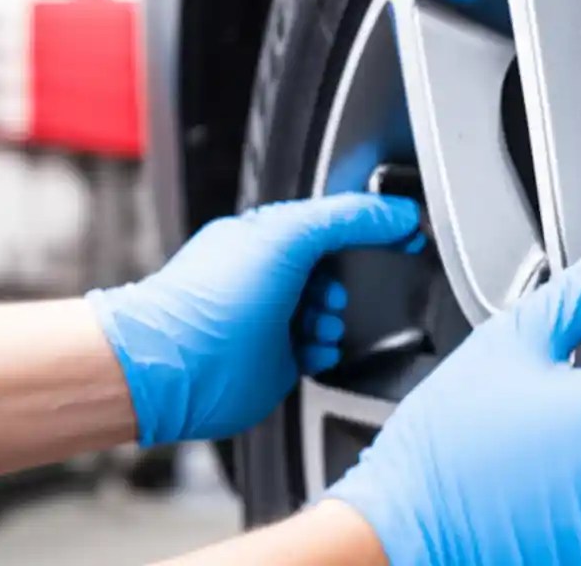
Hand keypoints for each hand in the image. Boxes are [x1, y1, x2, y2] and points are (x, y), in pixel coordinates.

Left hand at [88, 194, 420, 445]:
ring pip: (331, 313)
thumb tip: (392, 212)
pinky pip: (320, 351)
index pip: (330, 221)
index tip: (404, 230)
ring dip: (338, 318)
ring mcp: (271, 320)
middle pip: (335, 270)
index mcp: (266, 235)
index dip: (369, 225)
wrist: (177, 368)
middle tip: (342, 290)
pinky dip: (327, 350)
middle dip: (351, 281)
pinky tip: (315, 348)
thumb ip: (344, 218)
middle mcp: (268, 276)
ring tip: (322, 321)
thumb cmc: (212, 299)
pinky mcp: (276, 361)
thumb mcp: (288, 235)